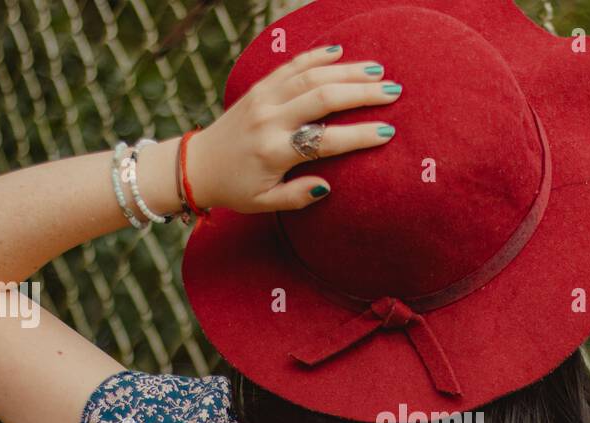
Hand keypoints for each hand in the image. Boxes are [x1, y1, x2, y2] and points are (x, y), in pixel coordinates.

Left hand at [186, 44, 400, 212]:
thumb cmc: (235, 188)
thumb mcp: (264, 204)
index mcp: (274, 152)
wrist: (197, 164)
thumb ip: (297, 197)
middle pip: (322, 98)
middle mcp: (269, 120)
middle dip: (361, 93)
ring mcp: (263, 99)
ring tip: (377, 70)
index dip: (359, 136)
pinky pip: (290, 66)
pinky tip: (339, 52)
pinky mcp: (258, 88)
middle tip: (393, 91)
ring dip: (346, 71)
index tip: (387, 133)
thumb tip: (327, 186)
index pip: (325, 141)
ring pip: (310, 76)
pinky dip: (315, 57)